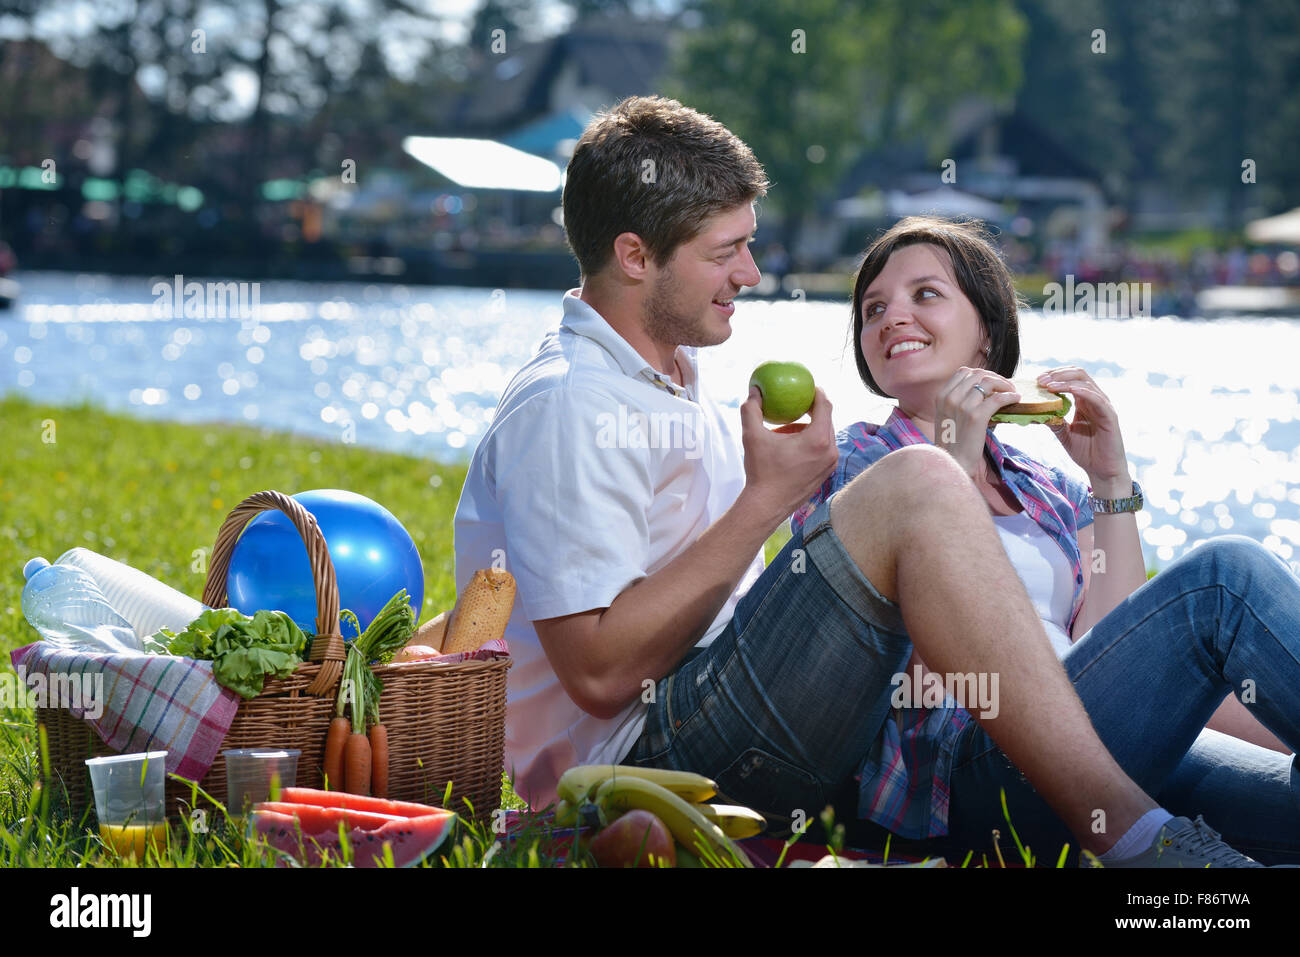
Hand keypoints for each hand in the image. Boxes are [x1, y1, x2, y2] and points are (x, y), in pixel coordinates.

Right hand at [738, 386, 837, 525]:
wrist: (766, 506)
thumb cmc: (761, 471)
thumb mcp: (752, 437)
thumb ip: (752, 409)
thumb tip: (754, 390)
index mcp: (818, 439)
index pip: (825, 405)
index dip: (817, 392)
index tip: (806, 387)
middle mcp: (830, 451)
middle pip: (827, 420)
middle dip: (812, 410)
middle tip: (797, 404)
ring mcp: (830, 465)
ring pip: (825, 436)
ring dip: (809, 428)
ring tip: (789, 429)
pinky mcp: (826, 475)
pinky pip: (823, 451)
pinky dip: (811, 443)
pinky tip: (791, 446)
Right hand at [933, 367, 1021, 478]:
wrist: (953, 464)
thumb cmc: (954, 443)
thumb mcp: (948, 417)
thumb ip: (959, 401)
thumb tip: (985, 390)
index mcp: (941, 396)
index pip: (964, 372)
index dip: (982, 374)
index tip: (993, 383)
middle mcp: (949, 398)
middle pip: (977, 374)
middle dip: (995, 377)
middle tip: (1006, 387)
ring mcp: (962, 406)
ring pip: (988, 382)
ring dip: (1005, 385)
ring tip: (1012, 393)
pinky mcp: (975, 417)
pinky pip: (998, 398)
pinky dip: (1010, 396)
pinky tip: (1016, 400)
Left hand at [1037, 368, 1128, 485]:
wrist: (1102, 471)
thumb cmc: (1086, 452)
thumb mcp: (1064, 434)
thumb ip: (1053, 421)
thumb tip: (1035, 411)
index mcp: (1084, 402)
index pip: (1070, 378)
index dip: (1054, 375)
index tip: (1037, 380)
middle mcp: (1095, 400)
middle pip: (1078, 374)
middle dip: (1057, 374)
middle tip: (1040, 380)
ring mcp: (1104, 406)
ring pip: (1086, 383)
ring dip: (1065, 381)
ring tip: (1048, 385)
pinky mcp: (1110, 416)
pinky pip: (1098, 399)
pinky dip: (1082, 392)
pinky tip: (1069, 391)